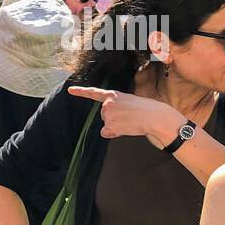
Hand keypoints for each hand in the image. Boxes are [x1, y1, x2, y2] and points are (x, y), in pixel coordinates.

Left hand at [68, 86, 182, 147]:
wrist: (154, 117)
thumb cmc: (147, 109)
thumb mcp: (130, 102)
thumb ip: (117, 109)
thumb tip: (107, 128)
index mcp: (113, 95)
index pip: (94, 93)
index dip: (81, 92)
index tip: (70, 90)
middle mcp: (107, 104)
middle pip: (104, 116)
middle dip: (114, 119)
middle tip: (129, 117)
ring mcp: (107, 115)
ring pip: (106, 125)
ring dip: (116, 126)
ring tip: (130, 121)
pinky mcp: (109, 125)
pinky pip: (106, 133)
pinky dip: (114, 134)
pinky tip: (125, 129)